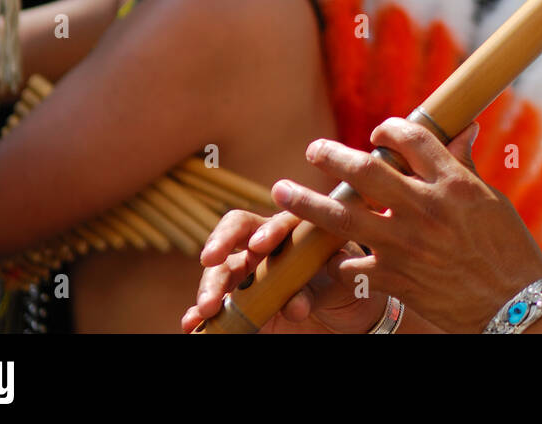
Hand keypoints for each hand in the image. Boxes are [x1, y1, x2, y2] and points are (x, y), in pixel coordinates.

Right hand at [180, 202, 386, 333]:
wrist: (348, 318)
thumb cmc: (349, 287)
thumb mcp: (347, 282)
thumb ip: (322, 285)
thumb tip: (298, 300)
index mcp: (299, 231)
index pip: (279, 220)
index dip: (269, 229)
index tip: (262, 245)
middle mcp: (270, 246)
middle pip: (236, 233)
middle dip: (221, 243)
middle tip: (211, 259)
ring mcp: (252, 272)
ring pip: (222, 270)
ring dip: (209, 286)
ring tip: (205, 309)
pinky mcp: (242, 300)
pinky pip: (217, 303)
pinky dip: (201, 313)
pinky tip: (192, 323)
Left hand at [271, 118, 541, 333]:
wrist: (515, 307)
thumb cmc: (508, 250)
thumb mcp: (490, 200)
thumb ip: (463, 165)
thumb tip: (463, 127)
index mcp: (452, 183)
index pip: (410, 139)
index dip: (387, 129)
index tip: (376, 134)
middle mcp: (424, 208)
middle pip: (365, 169)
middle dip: (332, 155)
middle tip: (313, 150)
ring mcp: (405, 244)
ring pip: (342, 215)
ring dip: (305, 202)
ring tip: (281, 190)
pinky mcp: (394, 278)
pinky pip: (350, 265)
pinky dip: (337, 261)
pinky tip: (327, 258)